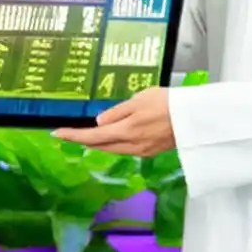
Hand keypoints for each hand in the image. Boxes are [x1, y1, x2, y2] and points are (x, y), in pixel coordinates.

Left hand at [52, 87, 175, 156]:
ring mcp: (142, 151)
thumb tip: (98, 122)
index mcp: (126, 131)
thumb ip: (117, 112)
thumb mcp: (138, 100)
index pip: (92, 136)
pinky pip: (125, 150)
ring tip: (83, 136)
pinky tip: (109, 139)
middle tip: (67, 134)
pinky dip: (112, 144)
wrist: (195, 118)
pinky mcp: (151, 151)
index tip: (56, 134)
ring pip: (112, 150)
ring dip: (96, 144)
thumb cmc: (168, 103)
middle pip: (100, 146)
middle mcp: (132, 145)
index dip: (73, 136)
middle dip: (82, 140)